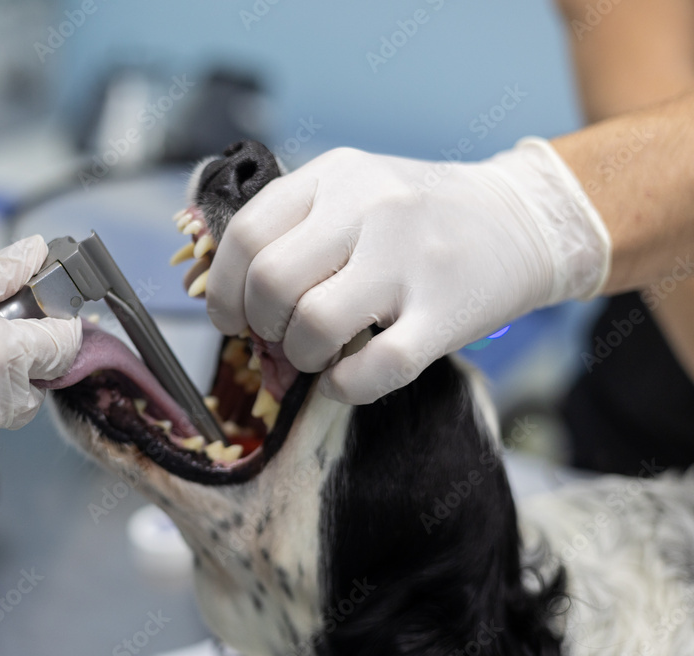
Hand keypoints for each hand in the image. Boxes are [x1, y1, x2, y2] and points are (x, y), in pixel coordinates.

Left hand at [207, 139, 609, 403]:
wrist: (522, 219)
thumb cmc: (418, 215)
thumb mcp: (354, 190)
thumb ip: (294, 227)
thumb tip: (229, 296)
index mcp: (335, 176)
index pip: (247, 235)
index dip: (224, 288)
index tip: (232, 316)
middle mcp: (370, 208)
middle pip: (272, 282)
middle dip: (261, 325)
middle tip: (279, 335)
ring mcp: (410, 259)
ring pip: (315, 326)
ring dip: (302, 356)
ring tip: (319, 352)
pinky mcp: (446, 312)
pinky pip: (374, 368)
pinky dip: (344, 387)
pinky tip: (347, 378)